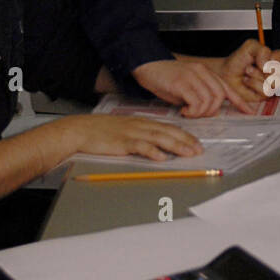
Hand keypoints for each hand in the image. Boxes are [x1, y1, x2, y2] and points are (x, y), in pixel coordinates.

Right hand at [72, 113, 202, 160]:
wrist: (80, 130)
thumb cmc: (101, 132)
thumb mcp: (125, 130)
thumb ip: (141, 136)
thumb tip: (157, 146)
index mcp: (141, 123)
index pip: (169, 127)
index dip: (184, 135)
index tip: (197, 143)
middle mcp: (140, 126)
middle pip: (168, 132)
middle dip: (186, 141)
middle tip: (199, 150)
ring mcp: (131, 133)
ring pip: (159, 138)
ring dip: (176, 146)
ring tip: (188, 153)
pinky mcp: (122, 142)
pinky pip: (140, 146)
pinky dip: (152, 151)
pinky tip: (162, 157)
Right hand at [132, 58, 248, 116]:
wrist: (147, 65)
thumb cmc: (166, 77)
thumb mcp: (188, 85)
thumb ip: (200, 94)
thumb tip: (210, 110)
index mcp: (206, 73)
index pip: (227, 88)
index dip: (239, 102)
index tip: (248, 112)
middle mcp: (202, 72)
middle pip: (220, 96)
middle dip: (212, 111)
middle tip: (198, 114)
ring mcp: (192, 76)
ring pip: (209, 101)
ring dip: (200, 113)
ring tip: (188, 113)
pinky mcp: (181, 83)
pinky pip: (195, 102)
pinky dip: (192, 111)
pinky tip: (183, 111)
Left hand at [218, 39, 279, 106]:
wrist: (226, 73)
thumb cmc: (239, 60)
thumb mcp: (250, 46)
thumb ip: (262, 50)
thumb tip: (269, 65)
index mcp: (277, 57)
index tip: (273, 56)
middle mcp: (277, 71)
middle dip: (276, 67)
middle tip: (263, 65)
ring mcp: (273, 83)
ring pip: (276, 80)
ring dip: (257, 74)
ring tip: (248, 71)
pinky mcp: (265, 94)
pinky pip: (266, 90)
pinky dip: (253, 84)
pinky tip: (247, 81)